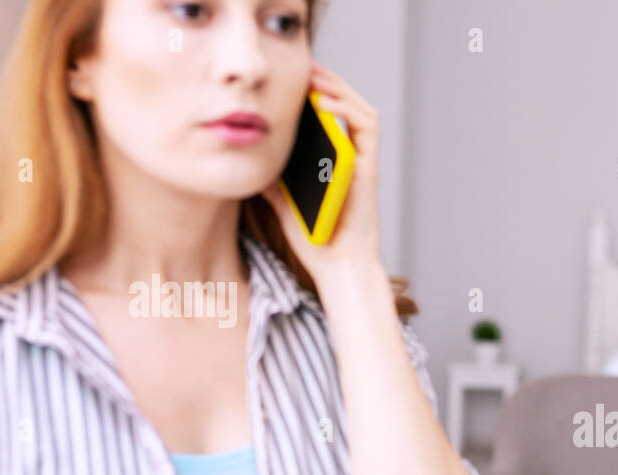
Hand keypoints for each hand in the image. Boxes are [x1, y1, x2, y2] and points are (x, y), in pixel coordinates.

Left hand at [260, 60, 382, 284]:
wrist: (336, 267)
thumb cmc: (314, 240)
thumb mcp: (281, 201)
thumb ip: (271, 178)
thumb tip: (249, 156)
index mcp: (332, 162)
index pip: (327, 115)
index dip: (312, 91)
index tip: (289, 75)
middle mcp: (350, 157)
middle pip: (345, 105)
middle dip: (325, 81)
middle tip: (301, 65)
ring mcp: (361, 162)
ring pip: (361, 110)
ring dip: (340, 88)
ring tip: (314, 76)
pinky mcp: (368, 169)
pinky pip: (366, 129)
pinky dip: (347, 110)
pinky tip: (324, 104)